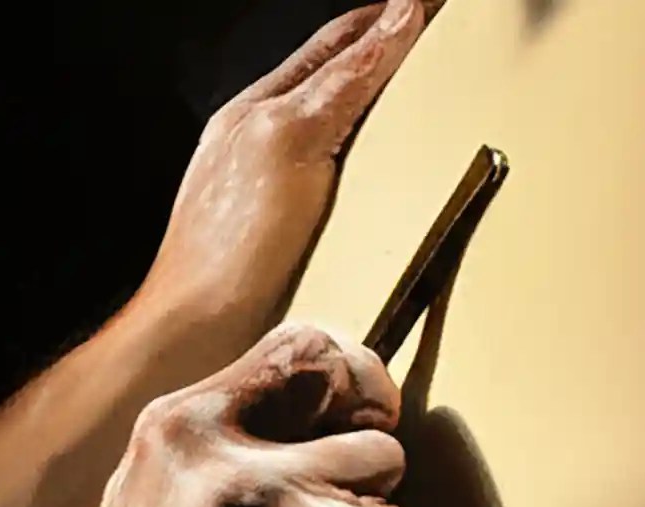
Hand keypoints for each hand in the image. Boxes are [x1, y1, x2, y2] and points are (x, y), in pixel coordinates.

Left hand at [134, 0, 425, 331]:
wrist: (198, 334)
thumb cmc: (227, 245)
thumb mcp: (289, 140)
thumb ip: (343, 79)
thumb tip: (398, 17)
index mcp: (261, 109)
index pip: (340, 41)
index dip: (391, 17)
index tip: (439, 4)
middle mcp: (267, 143)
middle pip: (342, 82)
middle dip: (391, 56)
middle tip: (446, 40)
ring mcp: (280, 191)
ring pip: (345, 134)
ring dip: (388, 115)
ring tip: (433, 101)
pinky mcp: (297, 237)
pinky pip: (349, 186)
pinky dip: (381, 171)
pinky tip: (399, 185)